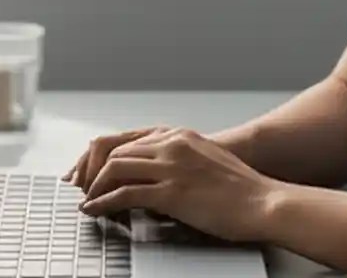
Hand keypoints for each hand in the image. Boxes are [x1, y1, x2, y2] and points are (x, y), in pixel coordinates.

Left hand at [79, 128, 280, 243]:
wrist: (264, 201)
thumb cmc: (240, 188)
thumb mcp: (207, 159)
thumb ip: (180, 159)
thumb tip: (156, 176)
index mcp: (180, 135)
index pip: (128, 138)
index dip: (103, 156)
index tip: (89, 171)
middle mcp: (173, 145)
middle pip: (115, 150)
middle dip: (93, 171)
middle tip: (83, 188)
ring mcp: (171, 167)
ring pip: (115, 168)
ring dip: (94, 187)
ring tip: (88, 201)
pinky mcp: (171, 192)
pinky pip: (124, 194)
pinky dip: (102, 203)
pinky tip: (95, 211)